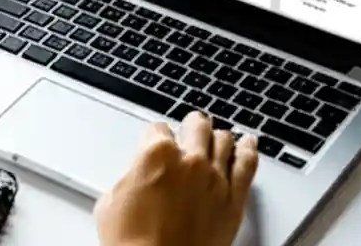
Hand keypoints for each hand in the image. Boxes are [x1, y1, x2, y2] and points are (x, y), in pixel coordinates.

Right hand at [95, 111, 258, 245]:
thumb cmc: (132, 242)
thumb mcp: (111, 201)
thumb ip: (131, 177)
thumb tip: (138, 178)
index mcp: (156, 154)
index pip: (157, 128)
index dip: (154, 136)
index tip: (155, 141)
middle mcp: (190, 161)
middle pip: (197, 126)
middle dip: (191, 125)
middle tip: (191, 126)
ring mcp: (215, 179)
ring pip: (224, 140)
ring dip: (217, 137)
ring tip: (216, 137)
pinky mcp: (234, 200)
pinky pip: (247, 165)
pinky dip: (248, 150)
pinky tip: (248, 144)